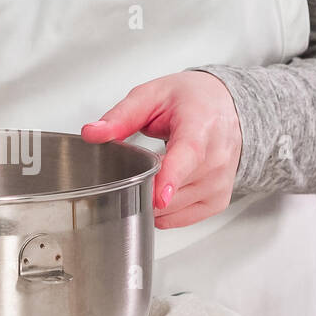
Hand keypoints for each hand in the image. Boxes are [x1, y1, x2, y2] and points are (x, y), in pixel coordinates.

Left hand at [82, 71, 241, 229]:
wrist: (224, 105)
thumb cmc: (190, 100)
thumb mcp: (151, 96)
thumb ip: (120, 117)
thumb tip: (92, 133)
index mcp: (201, 124)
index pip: (190, 155)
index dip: (172, 177)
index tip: (158, 196)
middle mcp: (218, 155)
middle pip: (176, 188)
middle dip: (144, 185)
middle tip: (137, 165)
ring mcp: (220, 181)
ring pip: (175, 208)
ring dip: (152, 199)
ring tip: (153, 172)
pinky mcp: (218, 200)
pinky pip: (182, 218)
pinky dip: (164, 211)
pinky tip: (161, 190)